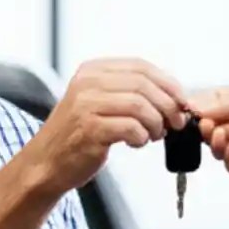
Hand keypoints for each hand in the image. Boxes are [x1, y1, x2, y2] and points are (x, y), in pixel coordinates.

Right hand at [26, 58, 188, 193]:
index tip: (182, 101)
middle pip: (144, 84)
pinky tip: (136, 143)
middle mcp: (87, 83)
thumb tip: (175, 96)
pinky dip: (142, 137)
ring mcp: (86, 105)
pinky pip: (131, 128)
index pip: (141, 66)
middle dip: (168, 105)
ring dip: (156, 123)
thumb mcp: (99, 102)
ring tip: (153, 135)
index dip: (168, 83)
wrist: (47, 163)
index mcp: (92, 70)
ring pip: (140, 105)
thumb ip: (129, 93)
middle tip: (176, 123)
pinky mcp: (89, 129)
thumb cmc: (80, 135)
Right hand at [189, 81, 228, 189]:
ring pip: (222, 146)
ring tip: (220, 138)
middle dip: (207, 126)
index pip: (217, 102)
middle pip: (216, 125)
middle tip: (205, 127)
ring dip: (217, 143)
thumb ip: (223, 102)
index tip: (188, 111)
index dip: (202, 108)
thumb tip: (194, 103)